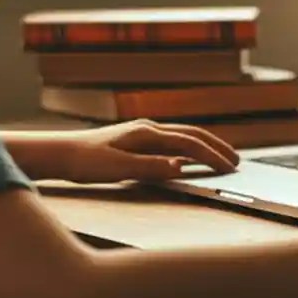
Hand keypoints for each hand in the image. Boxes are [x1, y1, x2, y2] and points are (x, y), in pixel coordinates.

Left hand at [56, 119, 240, 183]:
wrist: (60, 153)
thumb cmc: (86, 162)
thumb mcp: (118, 169)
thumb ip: (151, 167)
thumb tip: (181, 166)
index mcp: (146, 133)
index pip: (189, 142)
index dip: (211, 155)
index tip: (230, 168)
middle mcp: (148, 129)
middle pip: (191, 134)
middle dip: (216, 146)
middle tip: (237, 161)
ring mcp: (142, 132)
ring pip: (182, 136)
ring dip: (204, 145)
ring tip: (221, 157)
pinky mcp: (136, 140)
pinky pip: (171, 141)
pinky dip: (188, 148)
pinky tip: (190, 159)